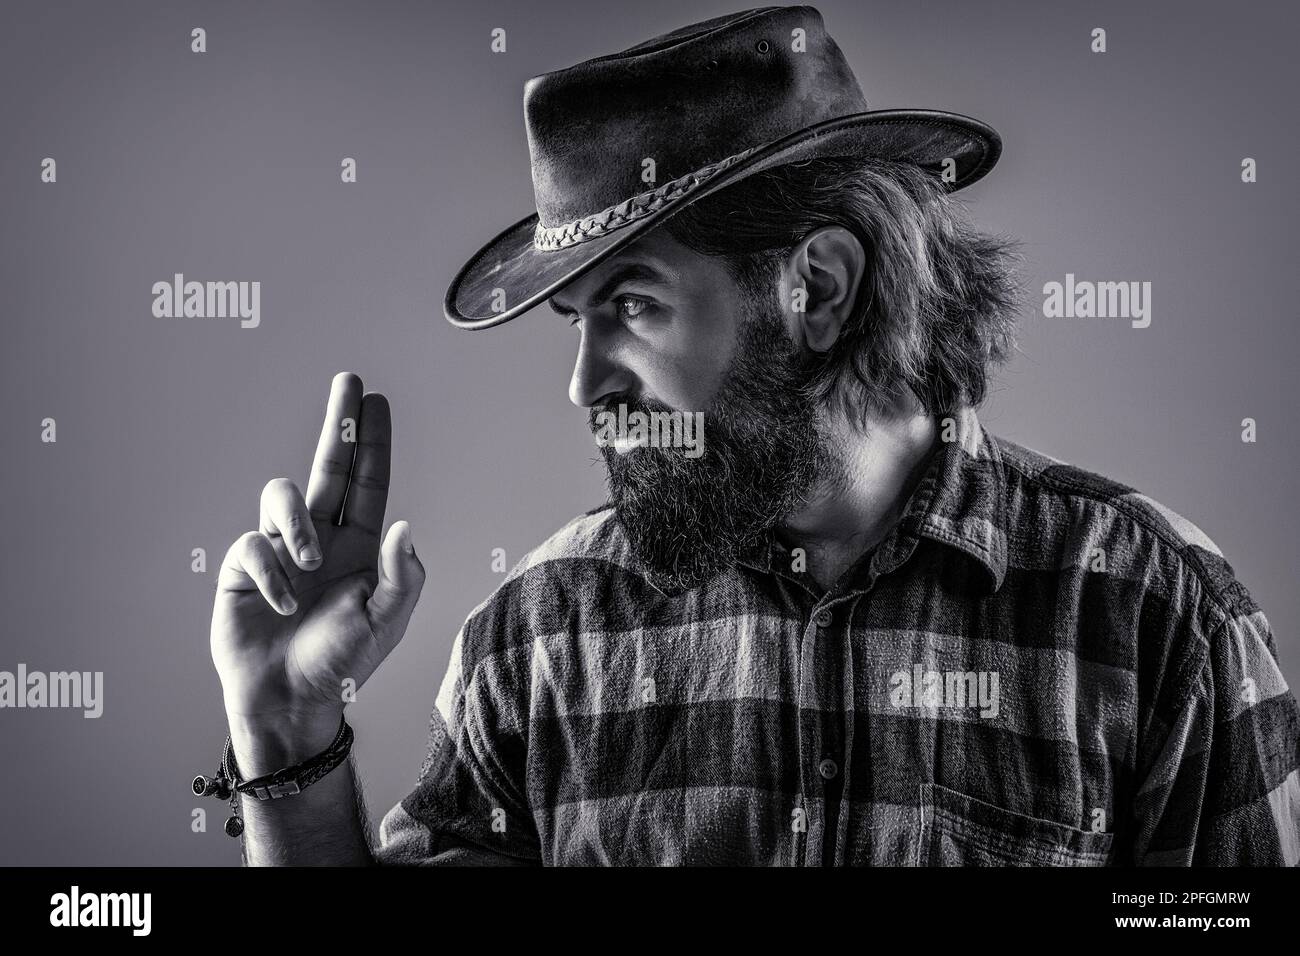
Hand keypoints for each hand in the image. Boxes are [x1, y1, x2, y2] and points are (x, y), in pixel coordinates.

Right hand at [209, 372, 425, 768]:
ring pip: (283, 496)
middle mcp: (321, 538)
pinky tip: (282, 604)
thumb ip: (403, 576)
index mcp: (360, 546)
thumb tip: (405, 526)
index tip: (376, 402)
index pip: (368, 482)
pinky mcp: (245, 568)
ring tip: (307, 562)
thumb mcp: (386, 622)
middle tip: (349, 381)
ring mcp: (281, 548)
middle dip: (339, 423)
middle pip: (327, 465)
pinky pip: (253, 546)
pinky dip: (271, 572)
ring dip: (297, 523)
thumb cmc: (341, 662)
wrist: (289, 701)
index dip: (372, 443)